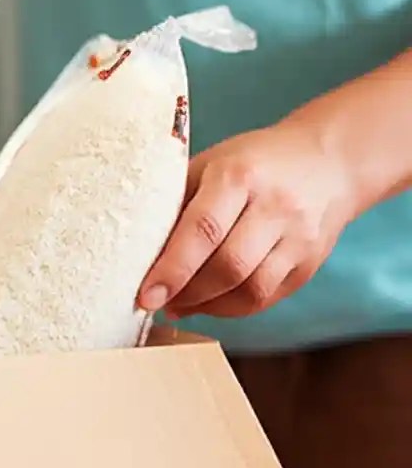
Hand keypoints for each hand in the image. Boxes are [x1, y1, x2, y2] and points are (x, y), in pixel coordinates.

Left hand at [137, 123, 359, 318]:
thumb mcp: (209, 166)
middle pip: (229, 267)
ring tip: (180, 303)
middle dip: (186, 293)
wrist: (327, 159)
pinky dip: (232, 308)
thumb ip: (177, 204)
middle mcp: (274, 206)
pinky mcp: (311, 261)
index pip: (203, 230)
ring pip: (251, 290)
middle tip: (158, 301)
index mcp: (238, 176)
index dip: (172, 269)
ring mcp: (298, 237)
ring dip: (208, 306)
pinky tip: (210, 302)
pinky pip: (266, 298)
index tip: (145, 296)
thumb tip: (139, 256)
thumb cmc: (252, 163)